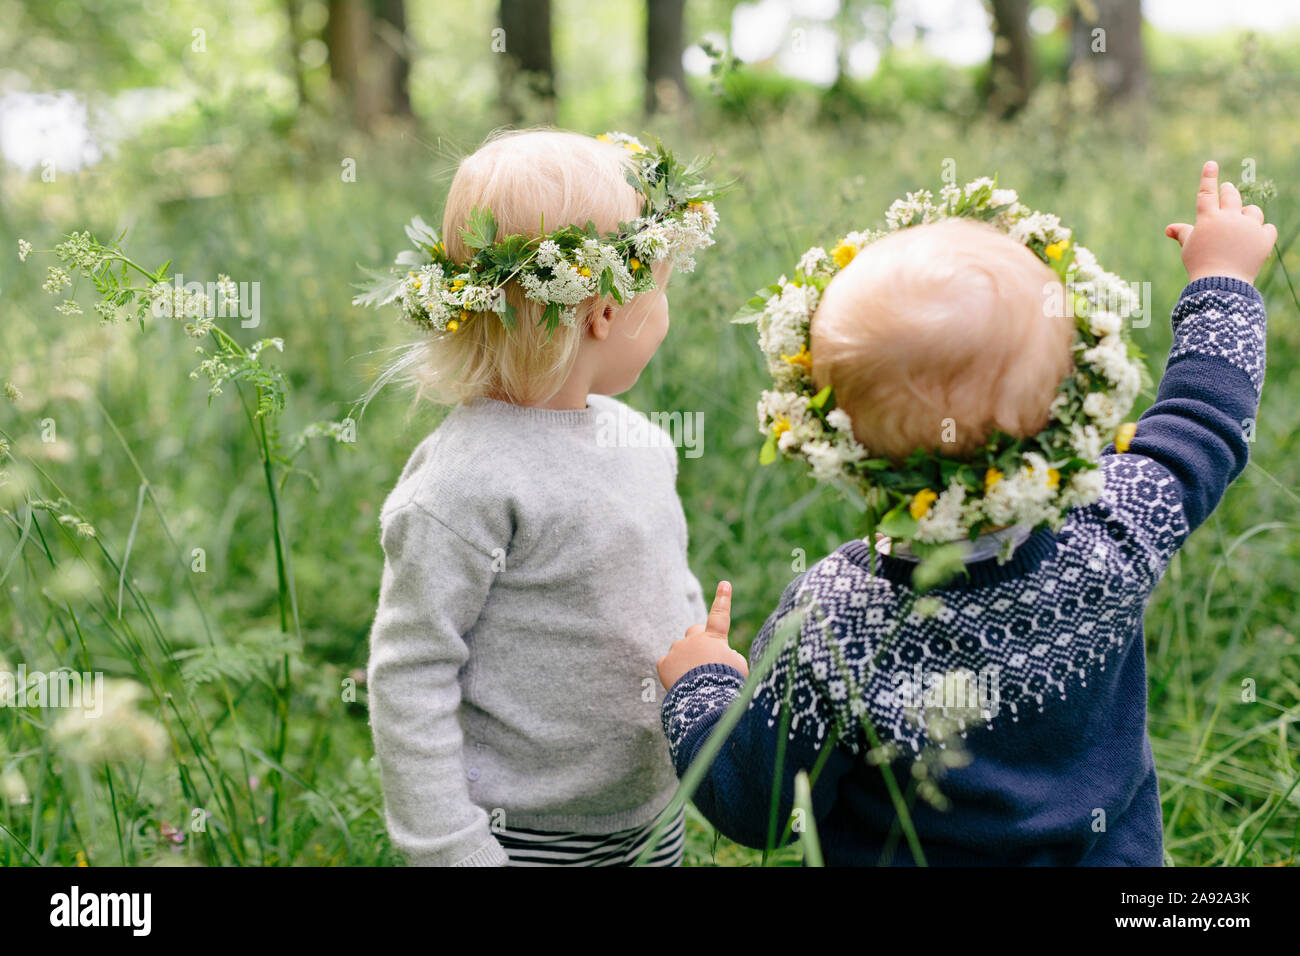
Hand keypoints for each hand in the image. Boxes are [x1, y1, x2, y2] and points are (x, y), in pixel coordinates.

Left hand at [657, 581, 748, 689]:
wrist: (705, 700)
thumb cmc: (727, 684)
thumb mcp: (739, 667)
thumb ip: (729, 656)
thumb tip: (719, 655)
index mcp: (715, 638)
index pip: (720, 615)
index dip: (723, 599)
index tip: (724, 583)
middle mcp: (694, 639)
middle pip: (694, 631)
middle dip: (697, 641)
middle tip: (703, 661)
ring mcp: (677, 649)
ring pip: (680, 651)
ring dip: (686, 661)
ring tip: (695, 682)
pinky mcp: (664, 663)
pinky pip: (668, 664)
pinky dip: (673, 672)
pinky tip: (682, 684)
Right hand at [1166, 160, 1276, 284]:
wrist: (1221, 284)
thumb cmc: (1200, 266)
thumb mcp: (1188, 248)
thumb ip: (1183, 233)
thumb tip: (1169, 228)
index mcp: (1208, 219)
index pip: (1207, 193)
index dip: (1208, 177)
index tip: (1211, 164)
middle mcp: (1230, 218)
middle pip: (1232, 196)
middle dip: (1229, 191)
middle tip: (1228, 189)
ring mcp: (1248, 227)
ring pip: (1253, 211)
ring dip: (1248, 214)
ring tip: (1244, 220)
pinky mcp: (1264, 238)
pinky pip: (1267, 228)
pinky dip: (1262, 232)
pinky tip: (1257, 237)